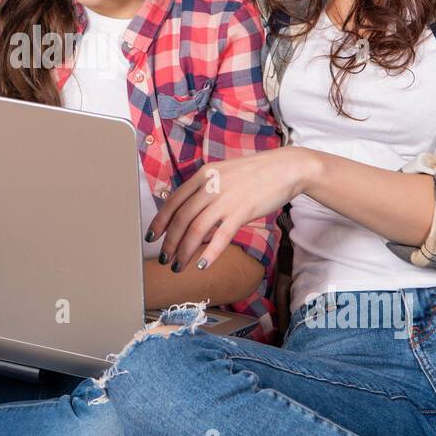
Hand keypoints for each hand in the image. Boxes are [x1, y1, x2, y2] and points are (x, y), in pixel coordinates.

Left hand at [146, 147, 314, 271]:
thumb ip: (204, 188)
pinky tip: (202, 265)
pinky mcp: (243, 211)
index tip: (151, 237)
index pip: (173, 201)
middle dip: (169, 242)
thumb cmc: (254, 173)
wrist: (285, 168)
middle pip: (181, 218)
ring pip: (196, 229)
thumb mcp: (222, 173)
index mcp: (202, 175)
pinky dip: (209, 253)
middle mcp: (210, 186)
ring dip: (184, 251)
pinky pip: (221, 236)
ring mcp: (226, 198)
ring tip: (178, 266)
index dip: (159, 221)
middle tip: (164, 259)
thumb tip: (188, 210)